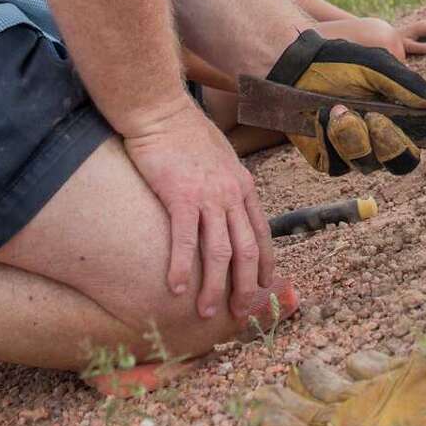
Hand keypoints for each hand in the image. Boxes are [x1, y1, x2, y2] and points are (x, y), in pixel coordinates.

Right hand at [123, 101, 275, 320]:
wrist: (161, 111)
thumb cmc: (185, 132)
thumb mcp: (220, 156)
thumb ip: (227, 181)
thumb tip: (228, 201)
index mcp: (243, 185)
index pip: (261, 234)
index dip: (264, 266)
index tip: (262, 290)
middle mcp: (231, 194)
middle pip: (247, 250)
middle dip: (246, 287)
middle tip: (239, 313)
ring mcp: (208, 196)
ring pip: (220, 252)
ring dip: (215, 287)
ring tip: (206, 312)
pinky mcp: (180, 196)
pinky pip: (185, 240)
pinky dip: (183, 268)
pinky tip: (176, 289)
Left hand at [267, 30, 425, 175]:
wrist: (298, 62)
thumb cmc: (341, 60)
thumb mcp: (377, 65)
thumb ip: (406, 85)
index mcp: (395, 123)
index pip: (414, 149)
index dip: (414, 147)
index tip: (406, 128)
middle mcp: (377, 142)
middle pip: (396, 164)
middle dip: (387, 141)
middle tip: (372, 116)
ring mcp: (351, 151)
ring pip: (365, 163)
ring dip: (353, 135)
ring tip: (337, 107)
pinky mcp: (325, 156)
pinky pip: (335, 164)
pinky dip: (329, 140)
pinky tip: (321, 116)